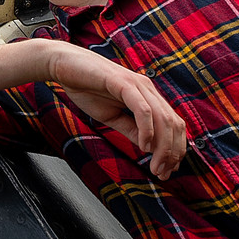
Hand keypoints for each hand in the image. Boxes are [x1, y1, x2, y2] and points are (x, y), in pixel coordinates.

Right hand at [45, 42, 186, 179]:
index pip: (173, 124)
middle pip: (173, 123)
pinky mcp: (123, 83)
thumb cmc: (86, 88)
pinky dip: (147, 130)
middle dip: (172, 152)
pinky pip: (143, 110)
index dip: (175, 149)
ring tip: (156, 166)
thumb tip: (150, 148)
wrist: (63, 65)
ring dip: (163, 146)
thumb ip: (131, 130)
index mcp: (147, 96)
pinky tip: (144, 146)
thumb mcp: (112, 117)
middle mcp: (148, 88)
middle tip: (163, 173)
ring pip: (162, 118)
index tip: (167, 170)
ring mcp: (137, 84)